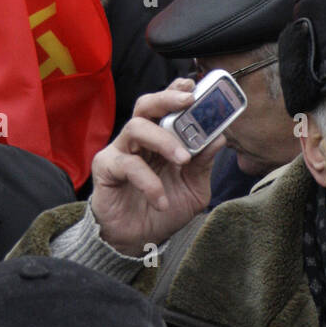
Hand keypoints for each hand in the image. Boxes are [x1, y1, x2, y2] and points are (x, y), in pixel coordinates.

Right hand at [88, 80, 224, 253]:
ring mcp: (120, 151)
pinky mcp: (106, 169)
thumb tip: (219, 137)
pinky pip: (128, 165)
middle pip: (147, 104)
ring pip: (136, 127)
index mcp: (161, 137)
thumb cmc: (165, 208)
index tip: (194, 84)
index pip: (166, 106)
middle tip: (188, 101)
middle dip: (168, 98)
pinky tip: (162, 201)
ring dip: (164, 140)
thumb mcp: (193, 187)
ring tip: (183, 160)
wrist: (138, 241)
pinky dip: (150, 182)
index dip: (177, 90)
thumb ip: (204, 163)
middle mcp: (139, 139)